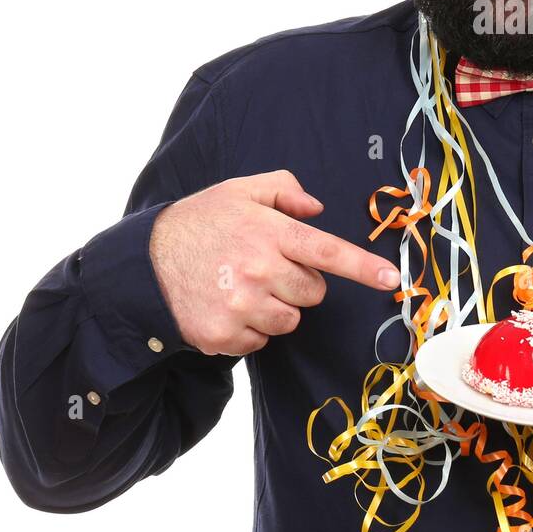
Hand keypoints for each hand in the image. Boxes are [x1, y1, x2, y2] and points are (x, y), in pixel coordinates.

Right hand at [148, 169, 400, 356]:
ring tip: (242, 287)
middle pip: (314, 293)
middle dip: (298, 283)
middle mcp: (259, 271)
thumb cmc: (200, 222)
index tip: (390, 279)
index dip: (363, 267)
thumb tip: (317, 209)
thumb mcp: (241, 190)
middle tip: (265, 267)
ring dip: (275, 308)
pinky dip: (250, 329)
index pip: (328, 251)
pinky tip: (226, 306)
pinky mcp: (223, 336)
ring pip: (290, 321)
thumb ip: (285, 189)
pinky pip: (261, 342)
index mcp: (270, 233)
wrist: (142, 264)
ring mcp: (240, 307)